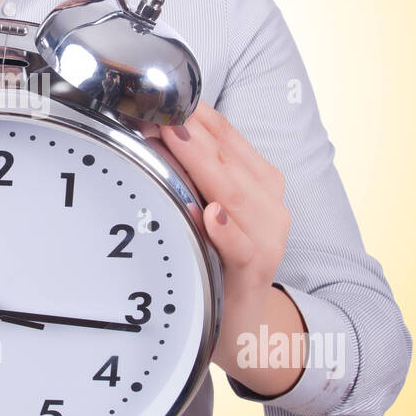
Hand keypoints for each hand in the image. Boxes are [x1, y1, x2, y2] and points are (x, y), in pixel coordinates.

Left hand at [150, 100, 299, 380]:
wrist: (245, 322)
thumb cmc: (219, 257)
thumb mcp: (206, 208)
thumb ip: (189, 173)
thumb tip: (147, 128)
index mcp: (259, 179)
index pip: (225, 133)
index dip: (193, 112)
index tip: (159, 93)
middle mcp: (268, 202)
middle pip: (227, 157)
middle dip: (189, 132)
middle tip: (154, 109)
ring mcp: (267, 235)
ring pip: (234, 193)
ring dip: (201, 165)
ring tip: (174, 139)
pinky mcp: (255, 270)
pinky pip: (241, 246)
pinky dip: (226, 230)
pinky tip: (211, 214)